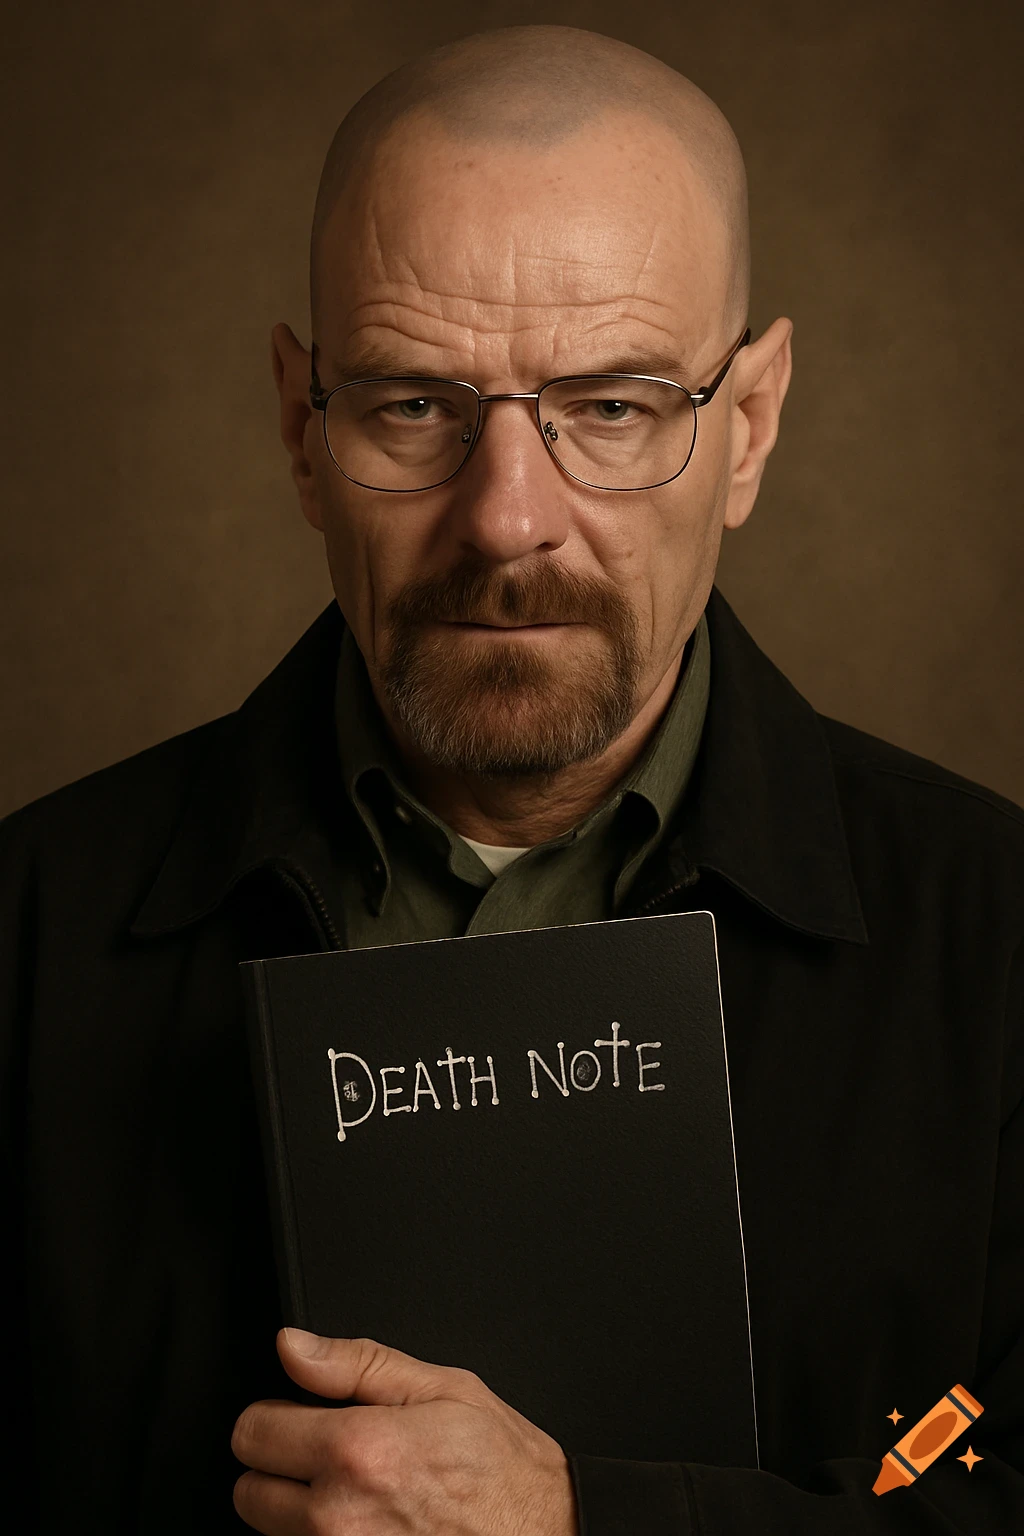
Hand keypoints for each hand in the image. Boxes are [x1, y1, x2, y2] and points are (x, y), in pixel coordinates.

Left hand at [231, 1328, 579, 1534]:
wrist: (546, 1533)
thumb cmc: (502, 1468)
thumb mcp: (440, 1387)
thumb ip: (354, 1364)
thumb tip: (293, 1346)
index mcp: (358, 1450)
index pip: (252, 1433)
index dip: (279, 1416)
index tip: (304, 1417)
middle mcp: (339, 1518)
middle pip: (248, 1492)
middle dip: (284, 1468)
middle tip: (337, 1458)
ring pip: (274, 1534)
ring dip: (302, 1513)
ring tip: (363, 1495)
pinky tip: (370, 1524)